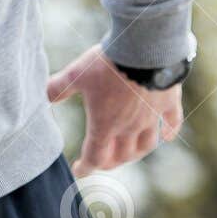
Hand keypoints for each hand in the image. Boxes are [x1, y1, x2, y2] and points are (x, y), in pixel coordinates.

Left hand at [46, 43, 182, 176]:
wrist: (144, 47)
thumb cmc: (107, 63)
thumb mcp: (77, 73)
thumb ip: (59, 88)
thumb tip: (44, 96)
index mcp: (105, 124)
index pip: (95, 157)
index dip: (86, 167)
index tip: (80, 170)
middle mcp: (130, 126)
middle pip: (121, 155)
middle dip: (110, 161)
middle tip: (102, 160)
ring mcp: (152, 116)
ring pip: (146, 144)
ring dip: (136, 152)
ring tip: (130, 153)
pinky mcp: (168, 102)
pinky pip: (172, 122)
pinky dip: (169, 132)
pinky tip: (168, 136)